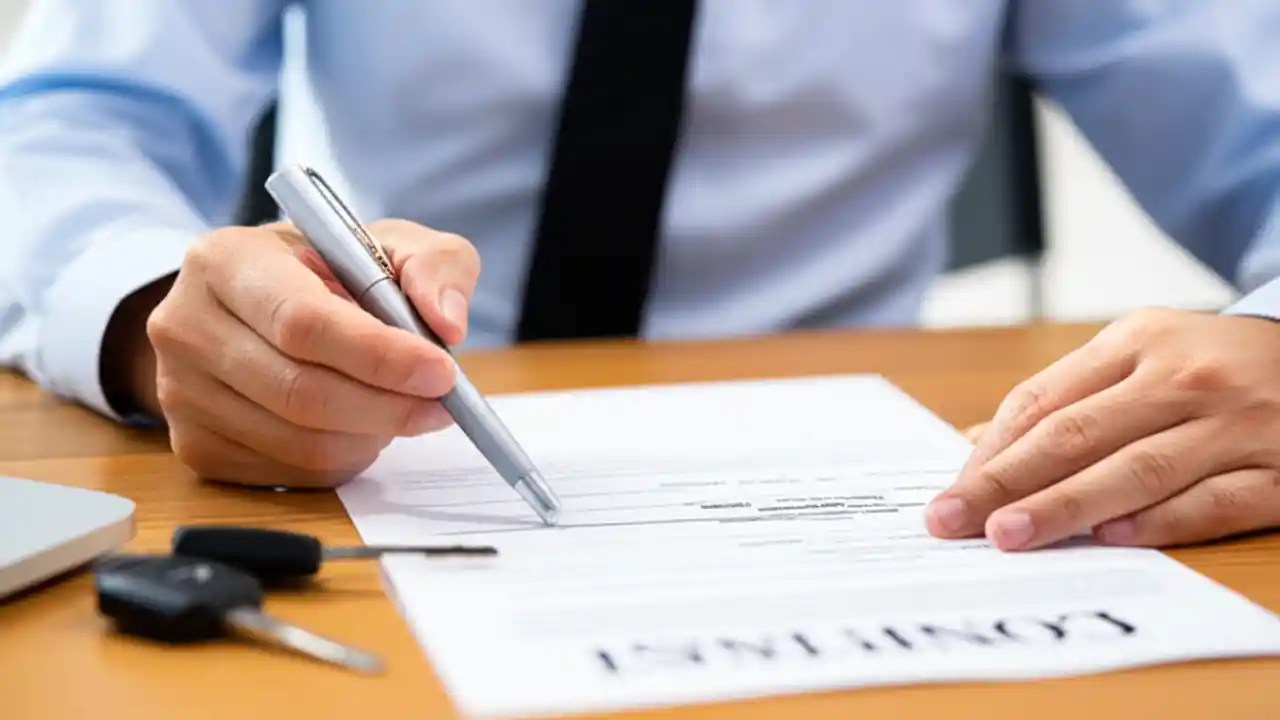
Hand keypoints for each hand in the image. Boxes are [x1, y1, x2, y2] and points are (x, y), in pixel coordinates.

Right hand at [144, 219, 479, 486]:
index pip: (302, 322)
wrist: (254, 308)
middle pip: (300, 392)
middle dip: (388, 406)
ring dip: (371, 435)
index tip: (441, 372)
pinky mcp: (194, 445)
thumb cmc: (326, 272)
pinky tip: (360, 427)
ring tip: (401, 408)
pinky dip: (343, 459)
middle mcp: (185, 326)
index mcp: (226, 260)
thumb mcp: (388, 244)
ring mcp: (180, 393)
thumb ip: (436, 265)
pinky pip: (287, 473)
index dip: (379, 356)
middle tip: (442, 403)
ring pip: (298, 442)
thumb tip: (447, 324)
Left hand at [926, 308, 1279, 549]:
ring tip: (1008, 536)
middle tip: (953, 521)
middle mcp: (1184, 377)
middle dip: (1006, 483)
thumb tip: (978, 447)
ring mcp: (1236, 424)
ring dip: (1066, 506)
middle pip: (1076, 435)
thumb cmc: (1213, 366)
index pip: (1043, 401)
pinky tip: (1109, 539)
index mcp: (1138, 341)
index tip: (951, 495)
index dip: (992, 453)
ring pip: (1138, 469)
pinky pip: (1213, 502)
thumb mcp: (1140, 355)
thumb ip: (1065, 399)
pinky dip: (1160, 521)